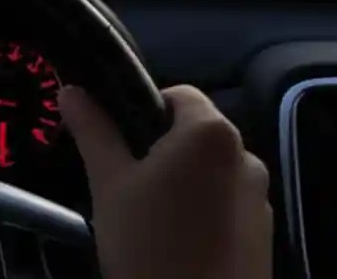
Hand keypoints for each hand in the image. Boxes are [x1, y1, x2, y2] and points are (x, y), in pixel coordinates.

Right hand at [59, 85, 271, 278]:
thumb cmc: (147, 245)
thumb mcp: (109, 185)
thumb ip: (94, 131)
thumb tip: (72, 91)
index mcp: (211, 134)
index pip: (179, 95)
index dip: (144, 109)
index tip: (119, 145)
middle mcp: (246, 157)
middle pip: (197, 134)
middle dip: (162, 151)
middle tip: (127, 185)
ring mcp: (260, 198)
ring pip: (212, 172)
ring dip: (184, 182)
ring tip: (150, 220)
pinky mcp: (264, 234)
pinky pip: (227, 205)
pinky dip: (204, 212)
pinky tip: (177, 243)